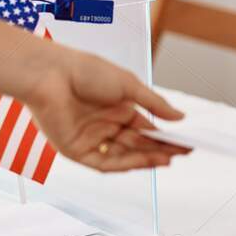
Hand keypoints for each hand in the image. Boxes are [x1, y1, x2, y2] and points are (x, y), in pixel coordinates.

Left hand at [19, 46, 189, 172]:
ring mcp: (91, 139)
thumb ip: (154, 104)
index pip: (146, 128)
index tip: (185, 143)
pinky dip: (125, 164)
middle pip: (138, 144)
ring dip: (146, 159)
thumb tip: (180, 117)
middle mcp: (105, 125)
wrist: (51, 74)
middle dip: (160, 150)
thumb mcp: (129, 86)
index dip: (165, 137)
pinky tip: (143, 161)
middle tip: (182, 153)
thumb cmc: (86, 71)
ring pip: (124, 156)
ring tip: (168, 159)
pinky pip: (105, 163)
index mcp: (117, 108)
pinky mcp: (77, 151)